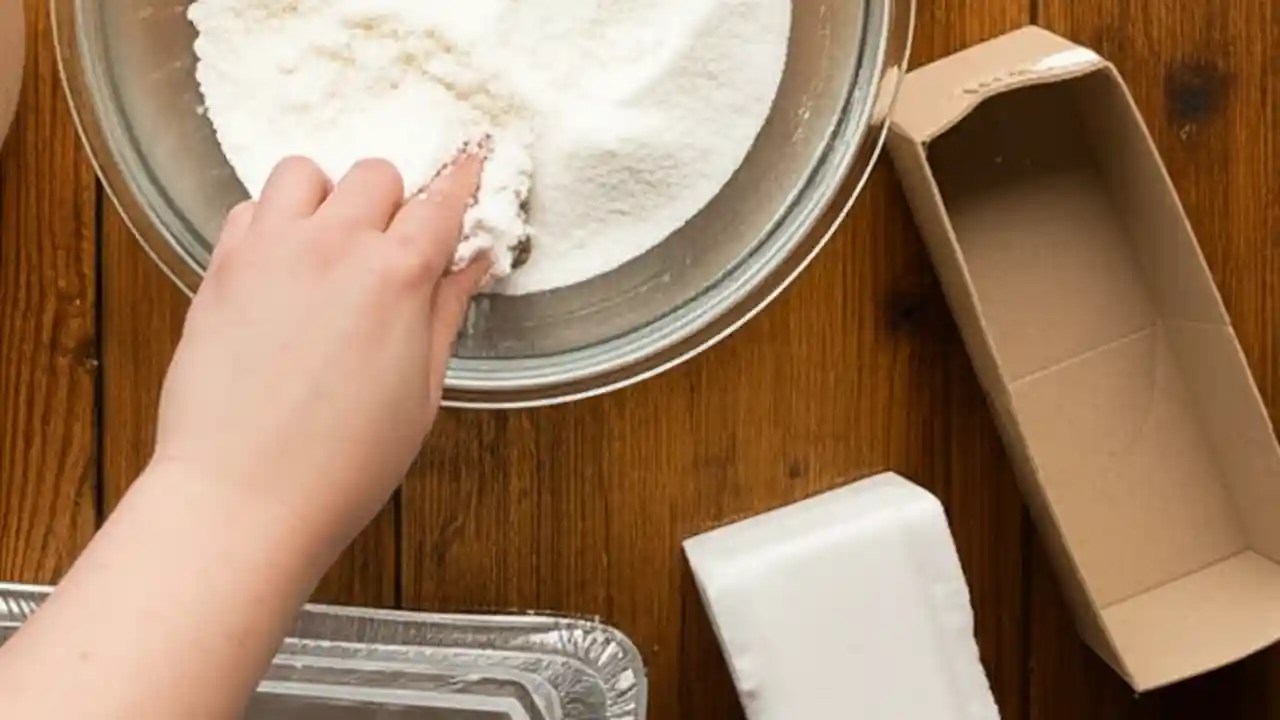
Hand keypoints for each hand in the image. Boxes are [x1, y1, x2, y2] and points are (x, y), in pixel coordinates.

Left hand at [153, 155, 486, 543]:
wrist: (243, 498)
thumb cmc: (342, 464)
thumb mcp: (423, 390)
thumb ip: (445, 311)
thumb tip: (472, 262)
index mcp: (397, 277)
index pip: (443, 200)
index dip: (463, 180)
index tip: (471, 165)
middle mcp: (334, 246)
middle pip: (377, 174)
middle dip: (394, 203)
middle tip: (393, 250)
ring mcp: (270, 250)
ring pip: (306, 172)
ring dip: (328, 198)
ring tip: (332, 247)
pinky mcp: (221, 268)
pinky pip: (250, 207)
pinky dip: (272, 221)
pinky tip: (285, 267)